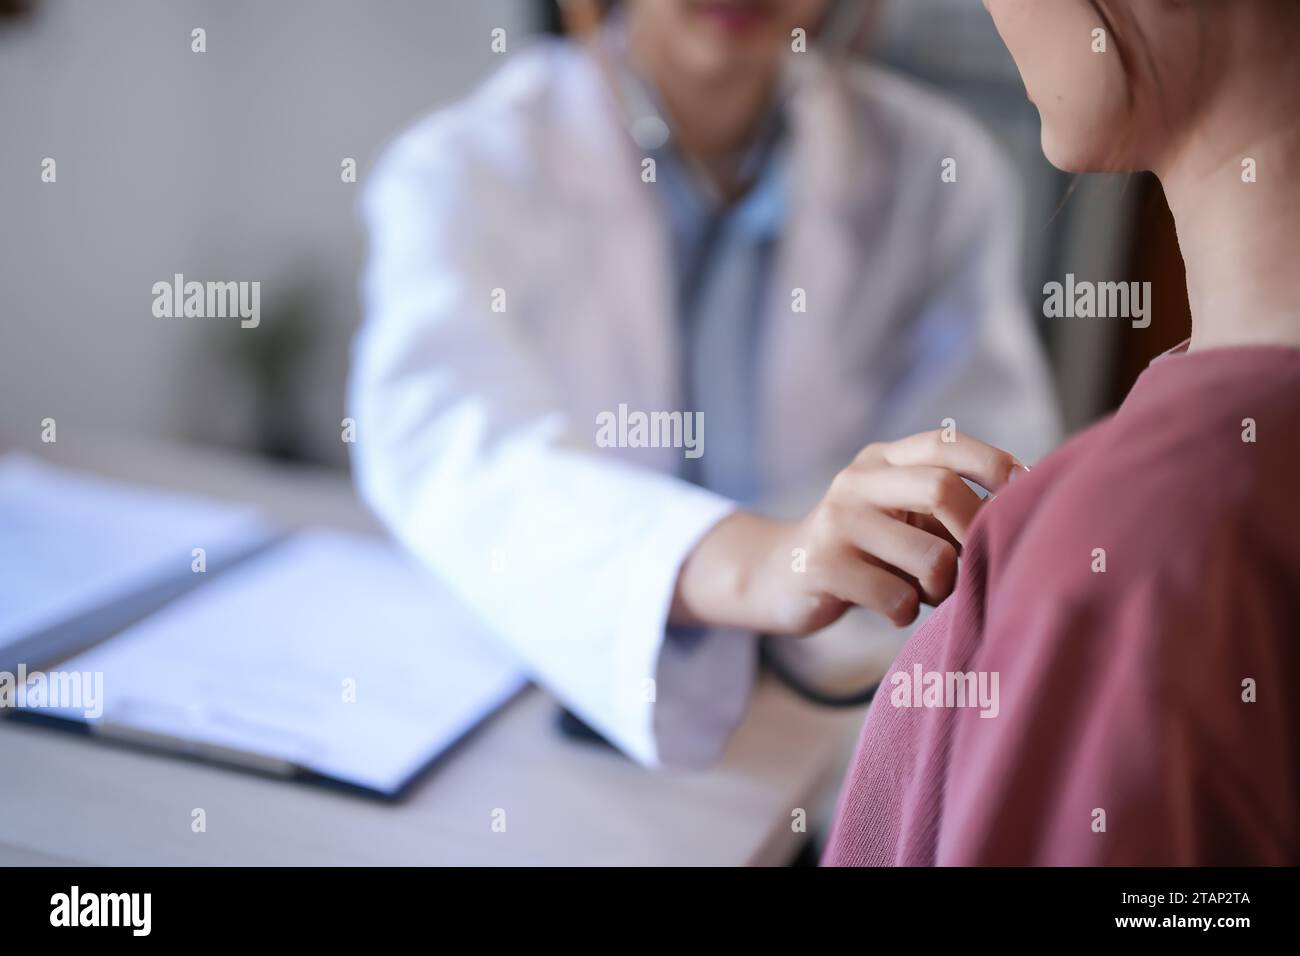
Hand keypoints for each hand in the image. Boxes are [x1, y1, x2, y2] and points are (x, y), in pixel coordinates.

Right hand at [672, 430, 1026, 635]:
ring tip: (929, 593)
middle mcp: (856, 480)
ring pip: (930, 556)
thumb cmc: (863, 549)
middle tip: (973, 562)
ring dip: (944, 587)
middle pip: (941, 489)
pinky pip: (896, 597)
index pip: (946, 443)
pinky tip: (893, 610)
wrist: (777, 575)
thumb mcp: (897, 510)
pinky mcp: (821, 567)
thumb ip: (946, 501)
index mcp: (882, 458)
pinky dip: (908, 612)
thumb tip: (1028, 503)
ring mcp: (836, 522)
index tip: (1025, 495)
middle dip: (974, 533)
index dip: (995, 465)